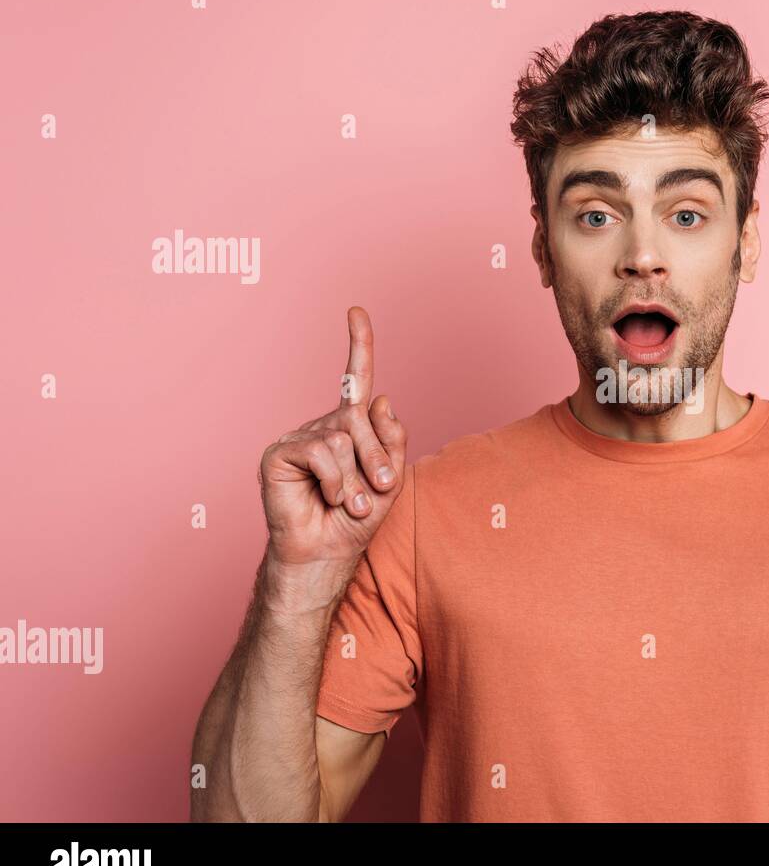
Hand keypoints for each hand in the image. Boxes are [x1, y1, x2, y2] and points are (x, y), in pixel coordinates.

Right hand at [258, 306, 407, 590]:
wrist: (326, 553)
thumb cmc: (355, 520)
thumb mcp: (389, 480)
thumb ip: (392, 440)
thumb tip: (381, 399)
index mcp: (350, 428)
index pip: (356, 379)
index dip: (358, 345)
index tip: (356, 312)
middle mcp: (324, 426)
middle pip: (360, 416)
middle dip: (378, 456)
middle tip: (378, 489)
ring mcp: (300, 438)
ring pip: (343, 435)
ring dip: (356, 477)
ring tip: (348, 503)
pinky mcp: (280, 453)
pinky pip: (321, 451)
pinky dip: (334, 480)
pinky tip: (327, 498)